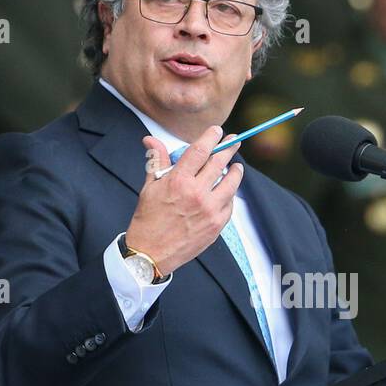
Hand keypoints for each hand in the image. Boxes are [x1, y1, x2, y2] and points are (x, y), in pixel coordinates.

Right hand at [125, 125, 242, 275]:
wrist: (150, 254)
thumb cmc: (148, 219)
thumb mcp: (149, 187)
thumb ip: (156, 160)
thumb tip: (151, 139)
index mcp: (178, 181)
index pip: (200, 151)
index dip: (211, 138)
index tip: (218, 131)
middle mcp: (196, 193)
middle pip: (219, 163)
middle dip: (228, 149)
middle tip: (234, 141)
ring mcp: (209, 210)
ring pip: (231, 183)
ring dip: (235, 172)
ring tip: (237, 166)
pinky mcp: (216, 225)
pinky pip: (229, 204)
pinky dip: (229, 195)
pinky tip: (228, 191)